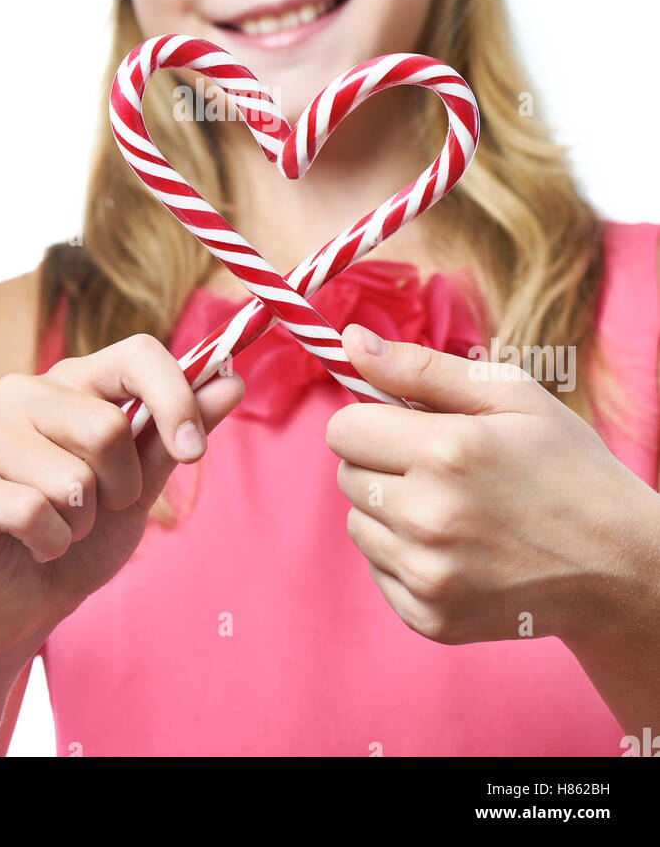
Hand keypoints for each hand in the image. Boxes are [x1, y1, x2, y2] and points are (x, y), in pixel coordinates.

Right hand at [0, 335, 243, 668]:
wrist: (20, 605)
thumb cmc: (82, 533)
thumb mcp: (142, 484)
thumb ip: (179, 431)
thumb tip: (231, 380)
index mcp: (72, 379)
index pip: (135, 353)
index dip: (174, 398)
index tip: (195, 452)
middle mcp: (20, 392)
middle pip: (106, 426)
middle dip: (121, 488)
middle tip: (98, 508)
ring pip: (70, 478)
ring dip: (82, 524)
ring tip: (60, 528)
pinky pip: (31, 514)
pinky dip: (50, 545)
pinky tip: (31, 545)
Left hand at [325, 324, 651, 646]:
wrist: (617, 566)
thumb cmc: (565, 465)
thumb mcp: (510, 395)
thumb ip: (420, 367)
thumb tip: (350, 342)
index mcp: (446, 451)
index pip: (343, 429)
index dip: (370, 420)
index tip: (402, 425)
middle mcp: (428, 517)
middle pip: (347, 475)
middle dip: (381, 462)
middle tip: (439, 467)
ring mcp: (428, 575)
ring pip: (357, 524)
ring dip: (389, 511)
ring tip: (452, 508)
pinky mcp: (429, 618)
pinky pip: (378, 569)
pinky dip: (405, 555)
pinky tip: (456, 547)